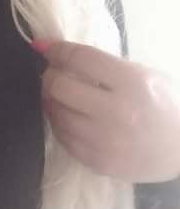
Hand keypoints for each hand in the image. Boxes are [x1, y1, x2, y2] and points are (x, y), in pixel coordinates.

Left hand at [37, 40, 179, 183]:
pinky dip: (60, 123)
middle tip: (53, 74)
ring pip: (55, 113)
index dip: (56, 49)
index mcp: (132, 84)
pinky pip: (62, 137)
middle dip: (50, 76)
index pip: (81, 59)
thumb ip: (106, 65)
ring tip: (58, 95)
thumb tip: (63, 54)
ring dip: (51, 100)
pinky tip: (68, 116)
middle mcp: (117, 113)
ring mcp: (105, 141)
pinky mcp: (97, 162)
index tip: (43, 46)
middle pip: (59, 87)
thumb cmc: (165, 105)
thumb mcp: (145, 75)